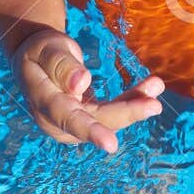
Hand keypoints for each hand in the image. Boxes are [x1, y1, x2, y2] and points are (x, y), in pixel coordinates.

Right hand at [7, 28, 164, 152]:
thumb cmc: (40, 51)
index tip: (111, 143)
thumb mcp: (46, 50)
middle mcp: (57, 120)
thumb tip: (81, 82)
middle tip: (155, 105)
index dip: (90, 131)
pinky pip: (113, 110)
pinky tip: (153, 87)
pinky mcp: (88, 117)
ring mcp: (73, 122)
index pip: (68, 119)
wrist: (36, 59)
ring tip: (157, 86)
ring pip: (109, 117)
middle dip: (127, 113)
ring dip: (135, 104)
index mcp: (43, 102)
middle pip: (96, 120)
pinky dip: (133, 98)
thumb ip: (62, 65)